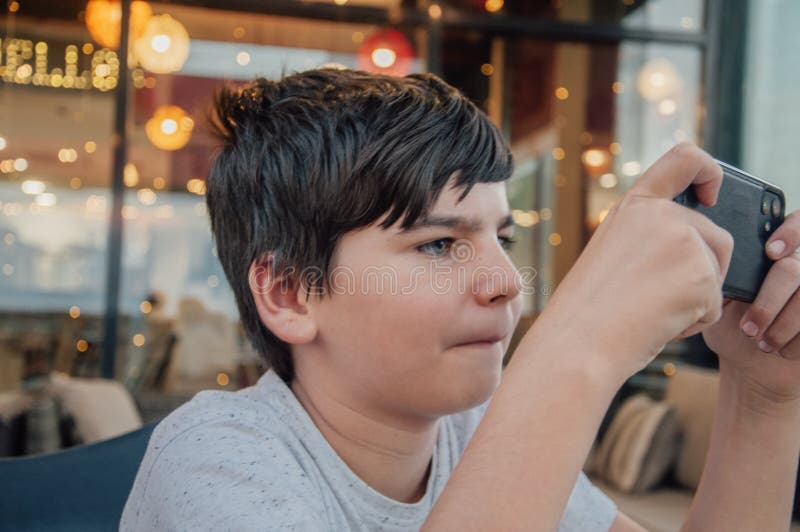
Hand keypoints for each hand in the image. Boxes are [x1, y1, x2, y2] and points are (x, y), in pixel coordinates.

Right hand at [534, 143, 733, 383]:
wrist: (578, 342)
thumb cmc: (588, 309)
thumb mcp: (614, 253)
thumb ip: (650, 237)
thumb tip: (692, 248)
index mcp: (634, 206)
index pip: (685, 159)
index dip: (710, 172)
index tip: (711, 197)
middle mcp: (661, 214)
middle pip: (716, 235)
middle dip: (704, 271)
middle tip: (658, 297)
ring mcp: (683, 241)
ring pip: (718, 271)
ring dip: (696, 298)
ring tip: (651, 310)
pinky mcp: (701, 274)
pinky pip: (716, 304)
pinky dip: (693, 323)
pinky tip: (658, 324)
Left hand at [703, 210, 799, 402]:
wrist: (753, 362)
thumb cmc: (734, 326)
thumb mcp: (722, 299)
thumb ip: (722, 277)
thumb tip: (709, 262)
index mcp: (777, 257)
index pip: (798, 223)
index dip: (791, 232)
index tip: (770, 251)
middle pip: (793, 269)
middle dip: (767, 303)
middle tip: (748, 328)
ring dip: (780, 326)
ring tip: (761, 343)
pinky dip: (795, 343)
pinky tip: (781, 351)